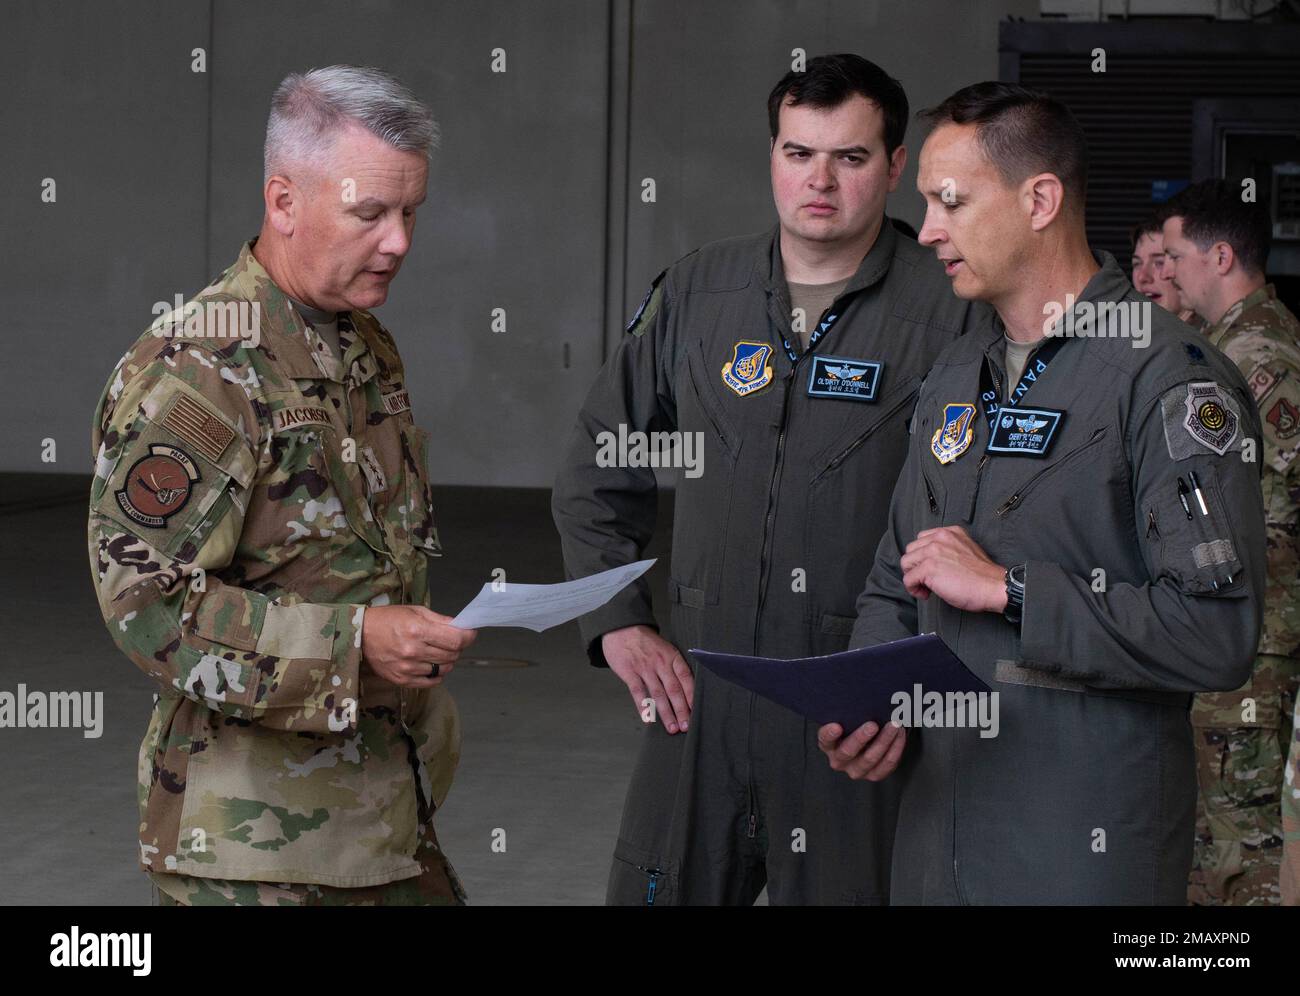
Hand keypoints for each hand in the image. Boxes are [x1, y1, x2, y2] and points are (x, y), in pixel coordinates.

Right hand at [361, 605, 476, 687]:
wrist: (361, 635)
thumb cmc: (389, 619)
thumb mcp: (415, 611)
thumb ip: (440, 620)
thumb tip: (462, 628)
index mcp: (417, 630)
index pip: (455, 640)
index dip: (468, 637)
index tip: (470, 634)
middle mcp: (413, 651)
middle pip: (451, 655)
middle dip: (457, 647)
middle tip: (451, 641)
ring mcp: (407, 668)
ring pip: (443, 669)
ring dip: (447, 661)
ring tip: (438, 651)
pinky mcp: (402, 680)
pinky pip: (431, 681)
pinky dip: (437, 674)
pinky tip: (431, 664)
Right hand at [601, 624, 694, 733]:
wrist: (621, 628)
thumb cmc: (645, 642)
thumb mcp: (664, 647)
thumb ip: (674, 665)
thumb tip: (687, 689)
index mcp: (671, 656)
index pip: (686, 677)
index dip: (692, 696)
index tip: (697, 712)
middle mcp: (660, 662)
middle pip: (674, 689)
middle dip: (681, 710)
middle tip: (686, 727)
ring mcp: (644, 668)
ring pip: (658, 694)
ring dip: (666, 713)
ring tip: (672, 728)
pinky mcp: (629, 672)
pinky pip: (638, 692)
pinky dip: (643, 706)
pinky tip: (648, 719)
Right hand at [817, 720, 906, 780]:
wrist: (867, 741)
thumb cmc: (854, 725)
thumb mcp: (847, 719)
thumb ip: (848, 712)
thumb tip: (859, 692)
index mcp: (829, 745)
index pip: (825, 740)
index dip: (829, 734)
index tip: (836, 726)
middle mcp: (839, 761)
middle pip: (848, 751)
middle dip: (861, 738)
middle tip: (872, 724)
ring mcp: (856, 770)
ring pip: (870, 758)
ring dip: (884, 741)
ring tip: (893, 726)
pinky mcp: (874, 775)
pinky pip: (887, 764)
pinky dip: (895, 748)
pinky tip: (899, 735)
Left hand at [899, 525, 1006, 611]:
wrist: (993, 586)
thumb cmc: (982, 576)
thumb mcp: (965, 550)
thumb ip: (948, 549)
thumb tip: (930, 560)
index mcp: (949, 533)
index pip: (921, 539)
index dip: (922, 557)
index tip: (930, 569)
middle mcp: (939, 538)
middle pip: (911, 550)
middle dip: (916, 566)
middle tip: (927, 580)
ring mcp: (933, 552)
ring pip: (906, 563)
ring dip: (913, 577)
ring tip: (926, 587)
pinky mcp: (929, 568)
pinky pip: (908, 579)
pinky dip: (914, 589)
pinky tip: (926, 594)